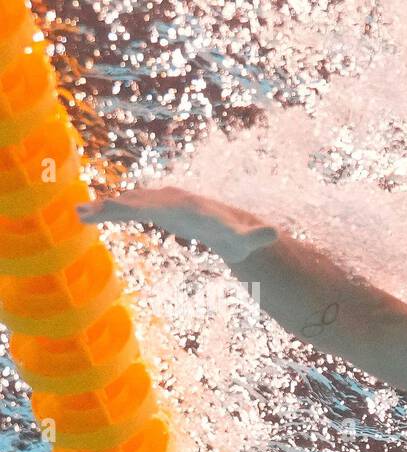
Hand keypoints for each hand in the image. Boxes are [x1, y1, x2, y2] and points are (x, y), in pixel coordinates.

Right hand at [76, 186, 278, 263]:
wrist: (235, 229)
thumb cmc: (240, 237)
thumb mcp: (250, 240)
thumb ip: (258, 237)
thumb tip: (273, 234)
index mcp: (188, 206)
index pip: (159, 205)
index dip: (138, 206)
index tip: (117, 207)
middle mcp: (172, 200)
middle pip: (139, 202)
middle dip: (113, 206)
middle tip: (83, 211)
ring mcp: (163, 204)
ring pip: (131, 203)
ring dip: (105, 208)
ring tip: (78, 214)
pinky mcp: (158, 212)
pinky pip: (131, 209)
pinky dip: (111, 212)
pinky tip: (88, 217)